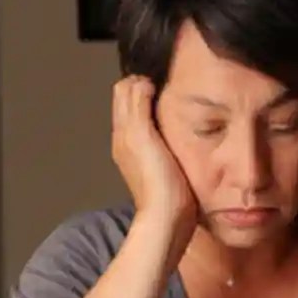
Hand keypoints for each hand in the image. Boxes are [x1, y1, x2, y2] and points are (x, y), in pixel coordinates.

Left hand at [111, 76, 197, 238]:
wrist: (167, 218)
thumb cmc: (157, 180)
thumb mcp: (143, 136)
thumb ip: (139, 107)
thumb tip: (141, 82)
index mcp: (123, 131)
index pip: (123, 90)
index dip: (139, 80)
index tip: (160, 80)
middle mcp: (125, 140)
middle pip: (129, 102)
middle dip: (143, 89)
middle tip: (167, 87)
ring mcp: (138, 153)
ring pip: (141, 118)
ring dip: (152, 106)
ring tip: (172, 103)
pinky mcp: (153, 164)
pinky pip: (152, 134)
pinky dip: (159, 124)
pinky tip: (175, 128)